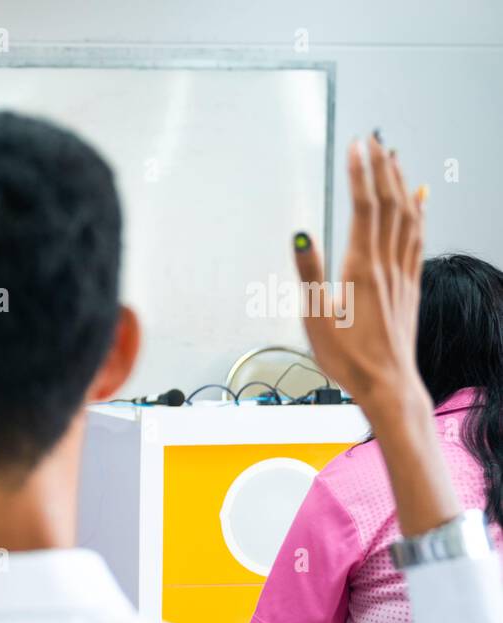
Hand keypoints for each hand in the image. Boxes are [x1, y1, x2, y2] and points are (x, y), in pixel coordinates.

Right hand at [294, 133, 425, 406]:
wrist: (387, 383)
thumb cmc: (347, 356)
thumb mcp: (315, 316)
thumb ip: (308, 271)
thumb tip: (301, 233)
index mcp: (361, 267)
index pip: (363, 207)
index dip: (360, 173)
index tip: (356, 145)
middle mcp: (386, 264)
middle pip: (389, 204)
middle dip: (381, 168)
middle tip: (375, 139)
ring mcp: (402, 273)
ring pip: (407, 217)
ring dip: (400, 184)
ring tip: (394, 158)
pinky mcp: (410, 285)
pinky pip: (418, 238)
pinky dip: (419, 212)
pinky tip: (420, 199)